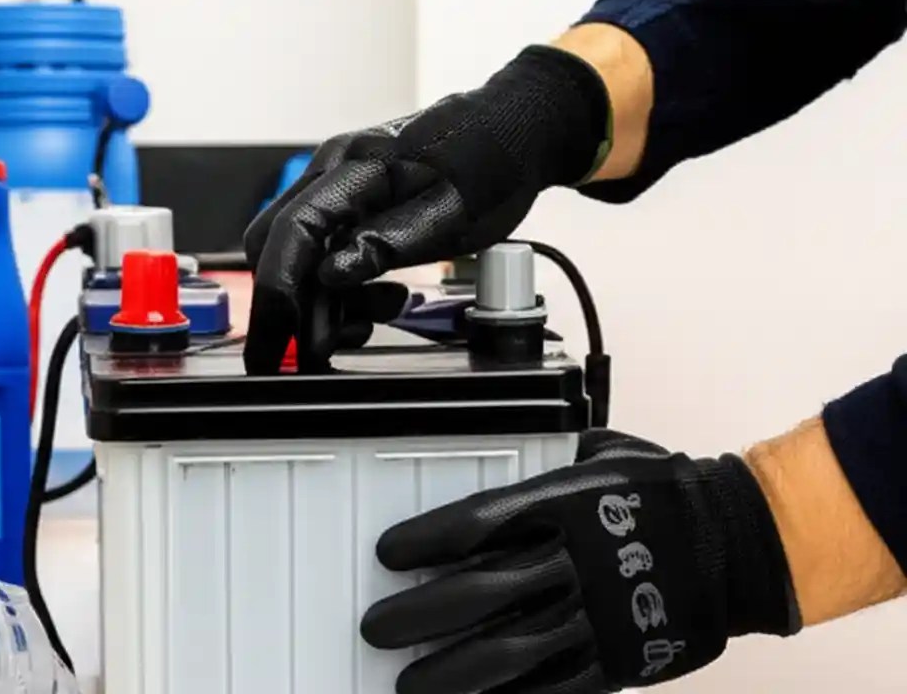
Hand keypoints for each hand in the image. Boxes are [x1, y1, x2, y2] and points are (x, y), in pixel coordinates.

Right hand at [241, 45, 611, 373]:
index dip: (276, 292)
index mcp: (353, 167)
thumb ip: (386, 243)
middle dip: (291, 306)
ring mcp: (339, 188)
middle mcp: (333, 172)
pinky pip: (328, 253)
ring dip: (325, 303)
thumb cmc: (491, 164)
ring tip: (369, 325)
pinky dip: (344, 289)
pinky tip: (381, 302)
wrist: (515, 131)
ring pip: (303, 256)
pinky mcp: (352, 205)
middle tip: (312, 354)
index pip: (291, 232)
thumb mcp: (449, 214)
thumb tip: (330, 274)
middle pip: (280, 246)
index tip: (276, 344)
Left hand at [361, 430, 799, 693]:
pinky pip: (553, 688)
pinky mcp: (616, 661)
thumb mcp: (606, 453)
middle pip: (482, 592)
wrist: (742, 543)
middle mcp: (575, 562)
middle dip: (420, 614)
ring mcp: (596, 617)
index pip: (479, 523)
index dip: (426, 540)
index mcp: (567, 506)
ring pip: (509, 652)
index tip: (388, 554)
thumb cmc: (668, 493)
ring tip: (409, 686)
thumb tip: (511, 452)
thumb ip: (551, 459)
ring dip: (451, 672)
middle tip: (377, 629)